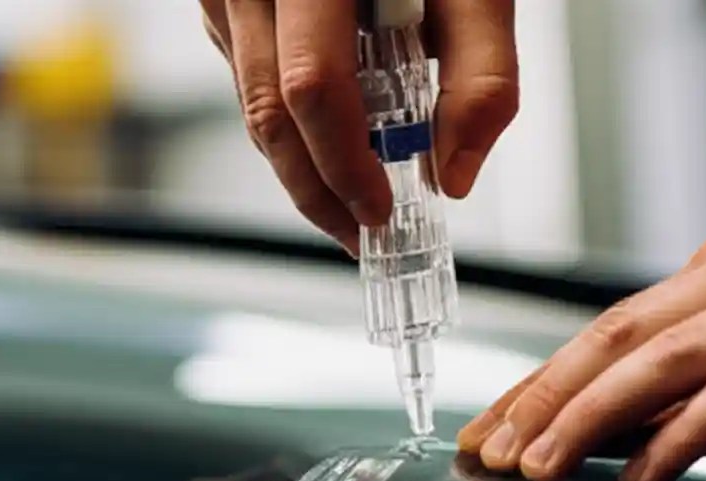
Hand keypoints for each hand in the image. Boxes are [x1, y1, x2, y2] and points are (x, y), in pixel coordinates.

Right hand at [200, 0, 518, 254]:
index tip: (379, 210)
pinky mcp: (223, 3)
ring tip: (353, 195)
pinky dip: (290, 122)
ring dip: (301, 165)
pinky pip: (248, 80)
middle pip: (268, 115)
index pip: (313, 87)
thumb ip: (482, 74)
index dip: (344, 164)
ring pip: (252, 106)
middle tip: (359, 232)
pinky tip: (331, 134)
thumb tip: (455, 172)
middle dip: (316, 190)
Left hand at [458, 235, 705, 480]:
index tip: (485, 433)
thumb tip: (605, 445)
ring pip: (663, 355)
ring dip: (590, 415)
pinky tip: (644, 473)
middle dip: (541, 400)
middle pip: (613, 337)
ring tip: (540, 467)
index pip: (601, 334)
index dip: (536, 386)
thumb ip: (688, 408)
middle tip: (490, 454)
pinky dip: (687, 430)